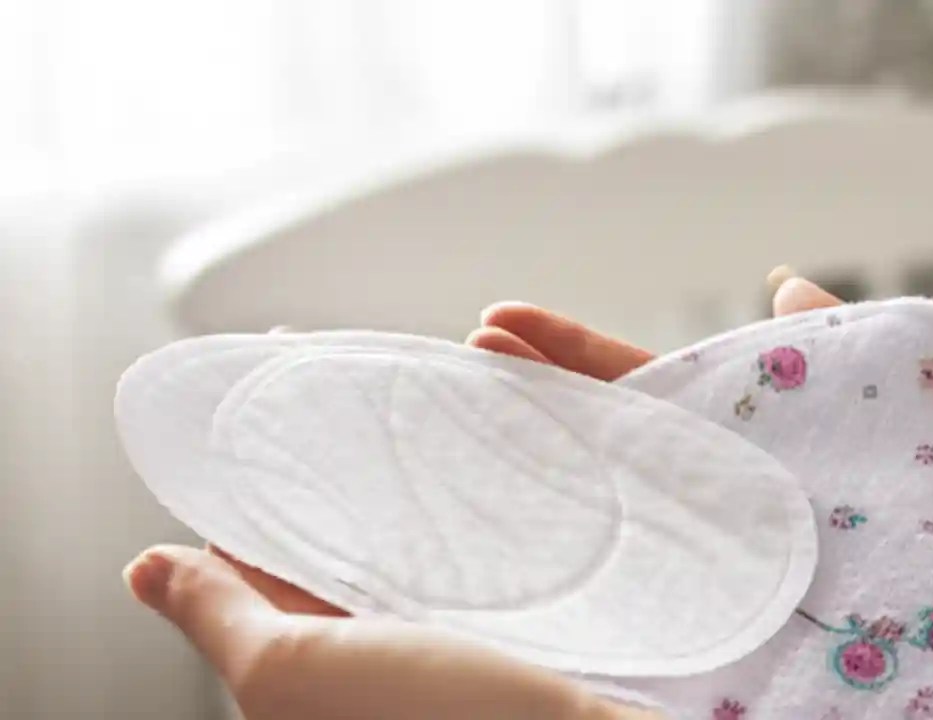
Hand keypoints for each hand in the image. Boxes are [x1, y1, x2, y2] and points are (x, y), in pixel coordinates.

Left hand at [124, 269, 837, 718]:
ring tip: (462, 340)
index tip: (273, 417)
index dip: (293, 488)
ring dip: (490, 389)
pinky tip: (515, 334)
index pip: (323, 559)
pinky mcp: (639, 530)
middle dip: (409, 430)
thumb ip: (228, 619)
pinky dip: (567, 368)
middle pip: (434, 505)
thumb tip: (147, 568)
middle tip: (380, 362)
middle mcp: (477, 611)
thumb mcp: (303, 677)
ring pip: (527, 463)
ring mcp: (566, 574)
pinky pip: (604, 431)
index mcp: (393, 647)